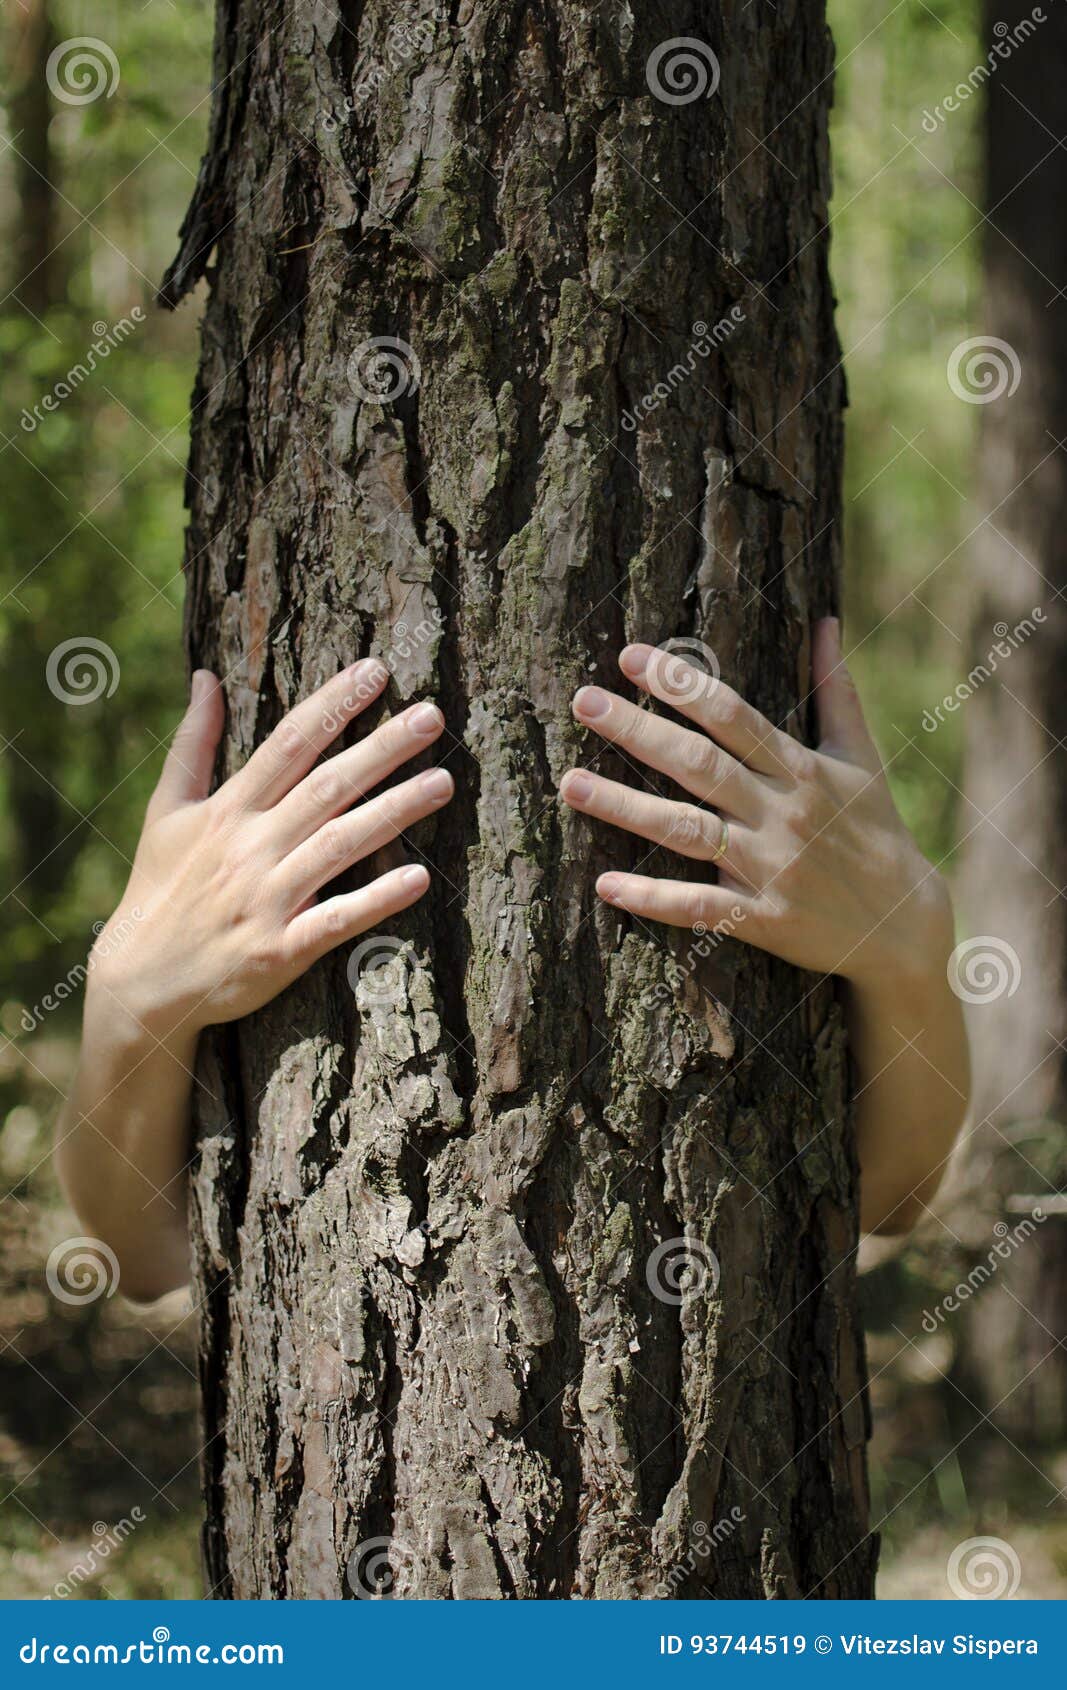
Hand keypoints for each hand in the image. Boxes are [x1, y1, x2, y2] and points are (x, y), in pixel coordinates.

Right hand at [91, 661, 452, 1043]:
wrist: (140, 982)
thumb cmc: (159, 889)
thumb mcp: (166, 811)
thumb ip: (193, 743)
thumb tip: (204, 678)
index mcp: (228, 810)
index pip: (289, 744)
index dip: (333, 705)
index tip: (377, 671)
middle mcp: (251, 848)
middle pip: (325, 787)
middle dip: (380, 749)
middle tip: (432, 716)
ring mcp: (268, 899)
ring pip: (339, 844)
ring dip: (393, 812)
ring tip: (443, 781)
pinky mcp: (282, 949)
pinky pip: (337, 919)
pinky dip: (376, 899)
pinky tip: (420, 877)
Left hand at [559, 619, 952, 989]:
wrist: (907, 926)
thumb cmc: (876, 831)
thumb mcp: (862, 758)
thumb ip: (837, 691)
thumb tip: (826, 622)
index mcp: (802, 769)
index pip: (732, 717)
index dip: (682, 685)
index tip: (631, 658)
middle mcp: (782, 814)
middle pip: (699, 766)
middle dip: (639, 731)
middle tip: (584, 701)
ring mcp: (772, 869)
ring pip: (687, 832)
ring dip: (625, 808)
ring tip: (570, 784)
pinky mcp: (763, 920)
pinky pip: (699, 908)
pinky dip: (652, 898)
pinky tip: (605, 884)